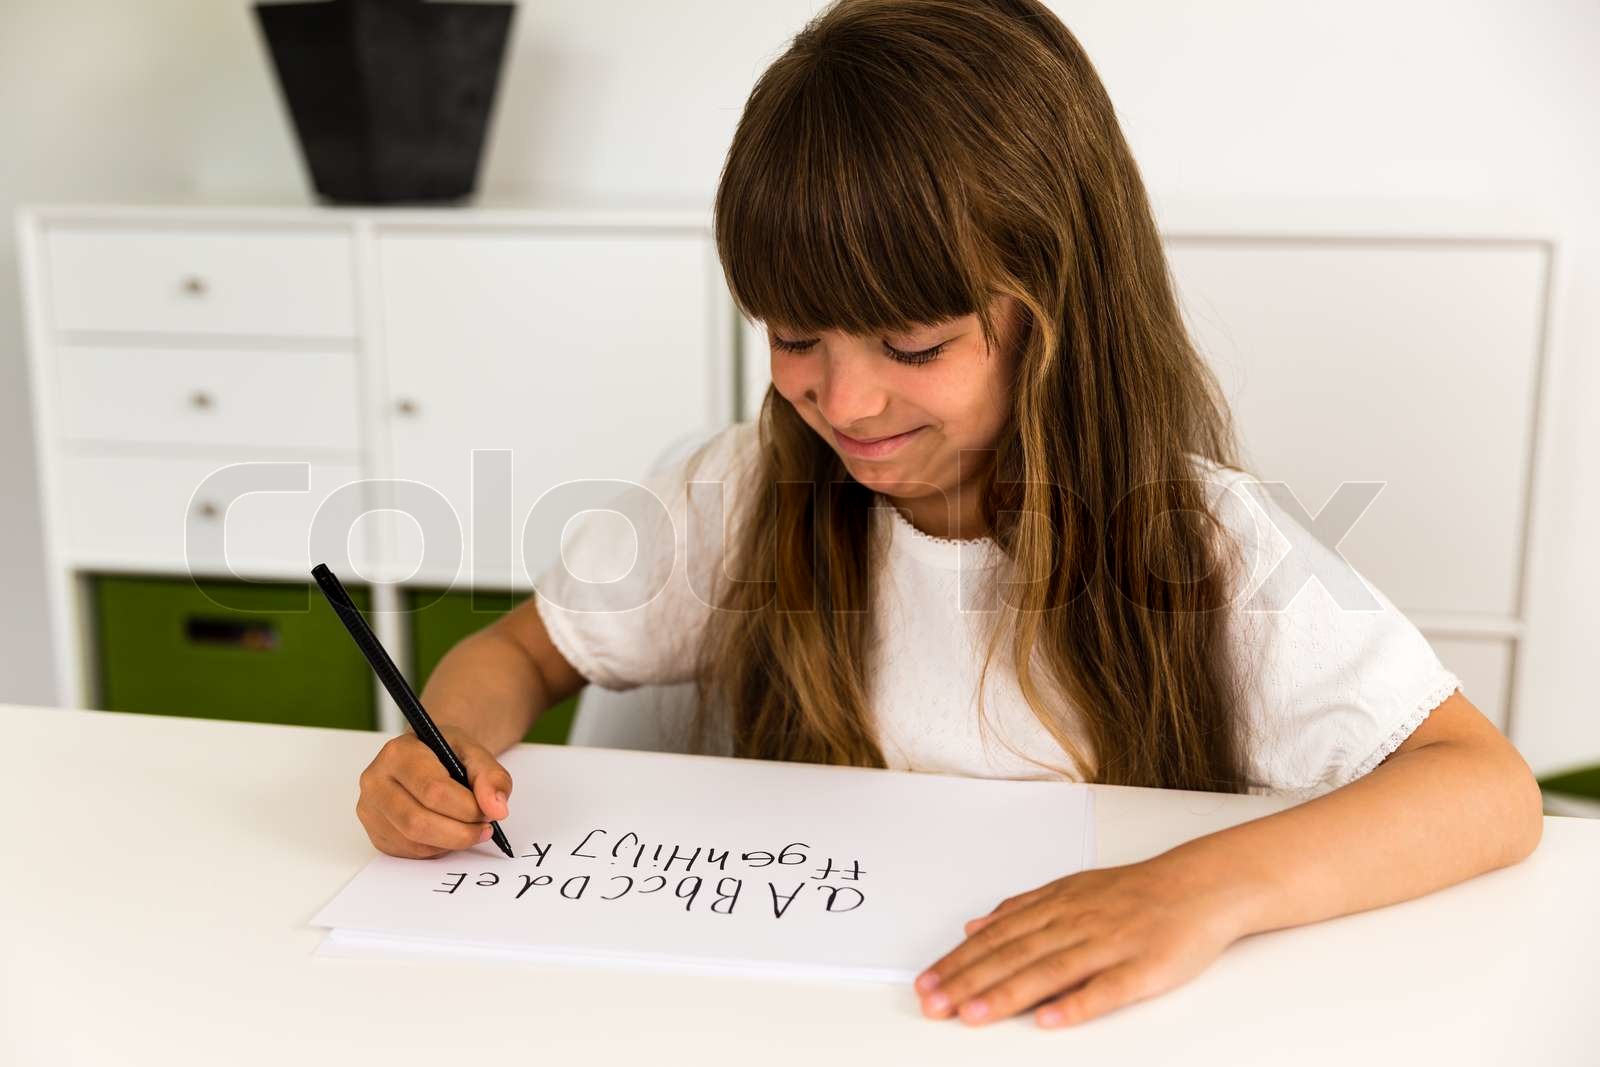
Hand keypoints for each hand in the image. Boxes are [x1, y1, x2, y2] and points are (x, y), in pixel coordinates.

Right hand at [355, 725, 513, 857]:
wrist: (426, 756)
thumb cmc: (446, 752)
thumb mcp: (473, 752)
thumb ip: (491, 776)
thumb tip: (497, 809)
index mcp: (398, 753)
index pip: (433, 790)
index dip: (467, 808)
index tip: (489, 812)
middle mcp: (376, 781)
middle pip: (418, 821)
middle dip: (460, 831)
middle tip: (485, 828)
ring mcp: (371, 810)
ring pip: (414, 841)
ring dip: (451, 842)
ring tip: (471, 830)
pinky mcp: (376, 833)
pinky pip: (410, 852)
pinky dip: (438, 848)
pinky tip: (449, 834)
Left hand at [914, 853, 1260, 1027]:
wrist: (1201, 886)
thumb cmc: (1135, 892)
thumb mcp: (1070, 889)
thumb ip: (1021, 909)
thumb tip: (974, 926)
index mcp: (1056, 905)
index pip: (996, 938)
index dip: (959, 962)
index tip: (927, 983)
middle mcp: (1076, 922)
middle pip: (1013, 955)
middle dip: (968, 982)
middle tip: (933, 1005)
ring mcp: (1108, 945)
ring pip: (1049, 971)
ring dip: (1007, 994)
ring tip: (972, 1016)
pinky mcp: (1143, 969)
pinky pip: (1105, 990)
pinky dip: (1075, 1004)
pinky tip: (1048, 1021)